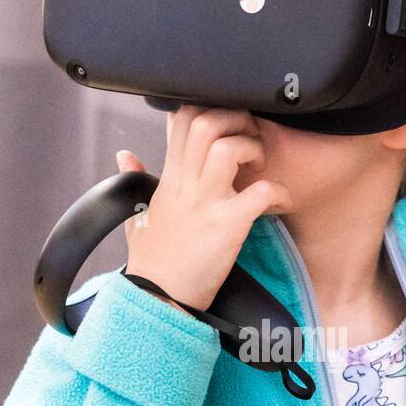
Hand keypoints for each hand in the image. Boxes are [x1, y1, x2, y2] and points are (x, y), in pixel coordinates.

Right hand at [116, 105, 291, 312]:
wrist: (157, 298)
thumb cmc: (152, 261)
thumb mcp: (135, 215)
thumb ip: (135, 180)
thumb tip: (124, 155)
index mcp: (168, 177)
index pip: (181, 119)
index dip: (209, 107)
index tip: (227, 123)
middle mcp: (185, 183)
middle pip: (205, 122)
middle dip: (235, 119)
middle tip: (250, 137)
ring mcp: (205, 203)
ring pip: (228, 147)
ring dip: (252, 148)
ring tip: (260, 165)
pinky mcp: (226, 225)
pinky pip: (260, 192)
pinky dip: (279, 192)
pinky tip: (281, 201)